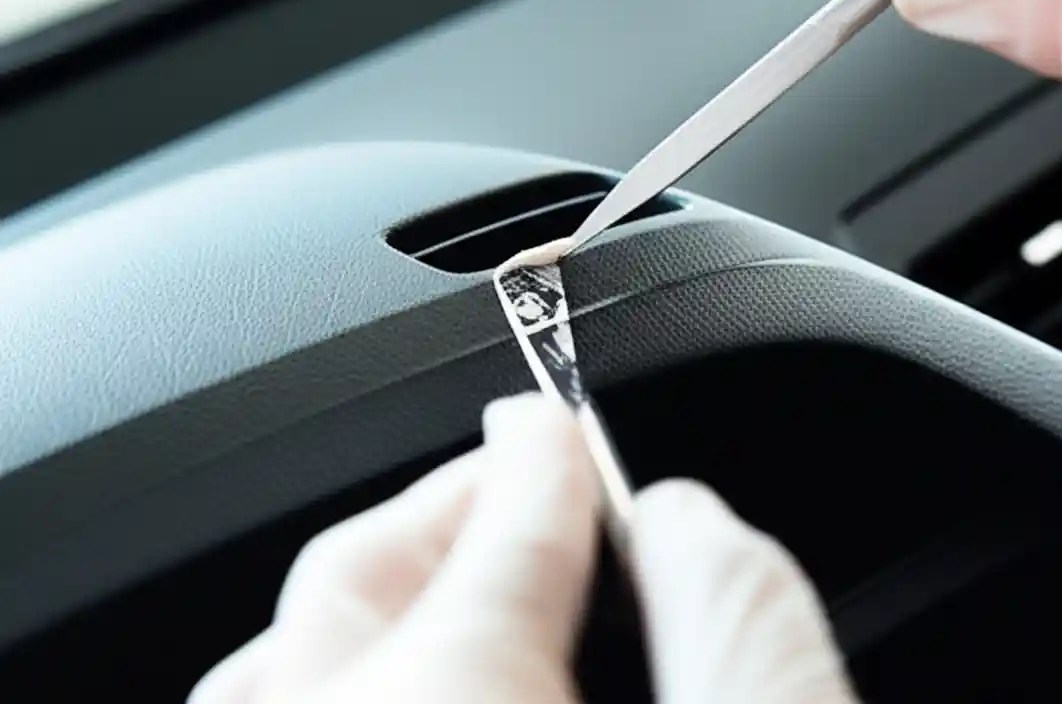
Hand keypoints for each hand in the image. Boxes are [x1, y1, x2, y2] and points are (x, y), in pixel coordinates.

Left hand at [189, 393, 858, 702]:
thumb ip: (745, 631)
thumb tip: (699, 528)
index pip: (512, 538)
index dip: (549, 465)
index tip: (561, 428)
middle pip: (360, 578)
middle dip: (447, 503)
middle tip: (517, 476)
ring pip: (272, 664)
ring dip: (370, 599)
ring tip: (448, 581)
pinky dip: (320, 685)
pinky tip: (388, 689)